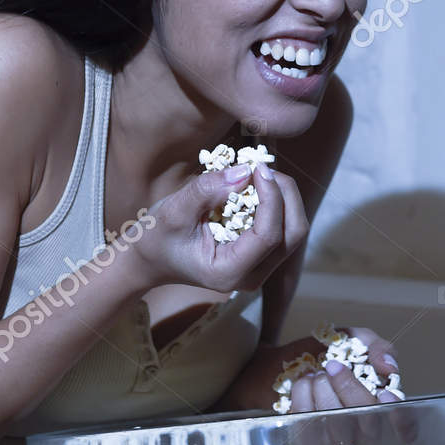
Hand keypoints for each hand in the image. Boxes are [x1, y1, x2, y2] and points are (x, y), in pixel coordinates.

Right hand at [134, 162, 307, 296]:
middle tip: (262, 168)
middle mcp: (251, 277)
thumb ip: (207, 190)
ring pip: (293, 231)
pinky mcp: (260, 257)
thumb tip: (245, 171)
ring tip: (259, 175)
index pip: (269, 236)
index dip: (272, 198)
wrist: (150, 259)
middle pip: (292, 234)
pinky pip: (283, 228)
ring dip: (283, 198)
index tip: (257, 168)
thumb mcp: (173, 210)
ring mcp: (259, 269)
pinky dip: (277, 204)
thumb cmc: (157, 237)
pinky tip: (257, 187)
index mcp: (229, 272)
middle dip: (285, 196)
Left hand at [217, 327, 416, 444]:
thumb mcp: (351, 339)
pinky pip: (312, 430)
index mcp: (380, 404)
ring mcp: (337, 441)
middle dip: (349, 388)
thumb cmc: (320, 353)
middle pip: (369, 422)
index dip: (402, 418)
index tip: (384, 395)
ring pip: (340, 427)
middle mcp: (363, 428)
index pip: (405, 428)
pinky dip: (304, 401)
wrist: (277, 363)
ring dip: (323, 392)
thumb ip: (376, 346)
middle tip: (331, 365)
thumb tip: (390, 368)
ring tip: (313, 374)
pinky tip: (301, 386)